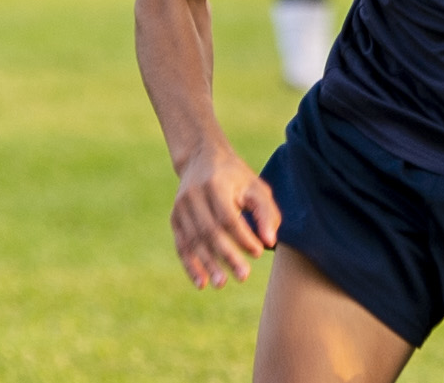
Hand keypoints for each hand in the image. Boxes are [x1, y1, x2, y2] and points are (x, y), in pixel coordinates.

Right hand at [172, 146, 278, 288]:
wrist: (200, 158)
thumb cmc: (236, 177)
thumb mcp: (255, 187)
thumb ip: (266, 213)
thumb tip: (269, 242)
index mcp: (215, 184)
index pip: (228, 217)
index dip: (243, 237)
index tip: (259, 252)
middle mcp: (193, 195)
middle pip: (209, 231)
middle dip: (226, 255)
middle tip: (244, 276)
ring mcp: (180, 207)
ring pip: (194, 240)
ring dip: (207, 264)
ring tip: (221, 284)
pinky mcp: (175, 218)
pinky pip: (181, 244)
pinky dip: (190, 264)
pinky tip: (201, 283)